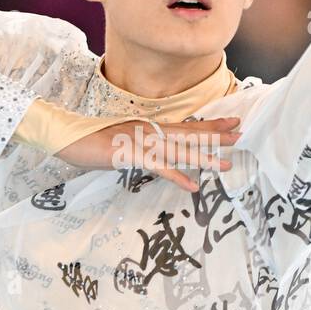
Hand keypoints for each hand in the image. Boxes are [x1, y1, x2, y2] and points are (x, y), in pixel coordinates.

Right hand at [56, 116, 242, 192]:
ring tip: (226, 165)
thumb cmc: (93, 141)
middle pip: (188, 133)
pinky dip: (176, 176)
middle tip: (241, 135)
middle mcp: (150, 131)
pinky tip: (191, 186)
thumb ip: (143, 146)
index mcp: (150, 128)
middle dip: (216, 135)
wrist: (69, 136)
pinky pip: (158, 168)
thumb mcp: (124, 141)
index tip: (232, 123)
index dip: (210, 125)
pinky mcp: (130, 155)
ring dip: (203, 158)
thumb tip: (159, 153)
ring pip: (178, 151)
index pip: (186, 125)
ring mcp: (141, 143)